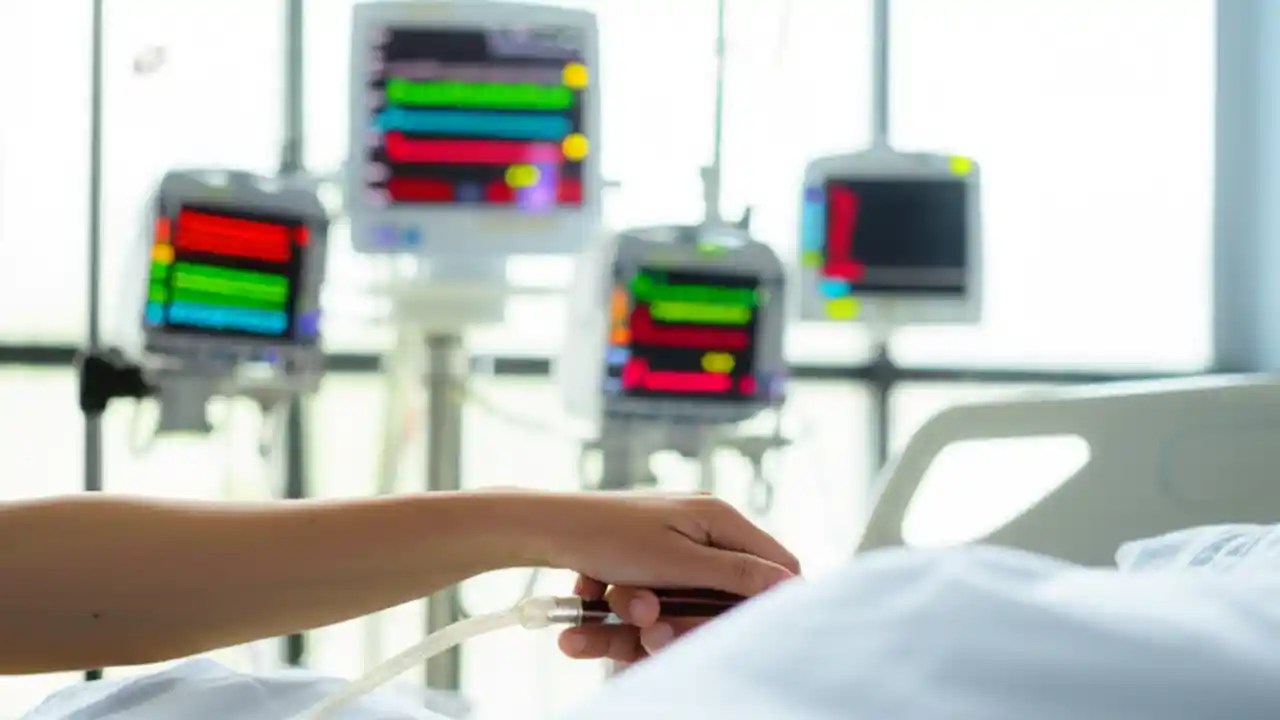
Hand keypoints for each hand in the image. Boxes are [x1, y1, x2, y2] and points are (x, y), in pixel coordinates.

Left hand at [538, 493, 799, 663]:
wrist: (546, 526)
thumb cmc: (611, 539)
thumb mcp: (680, 562)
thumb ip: (737, 573)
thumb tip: (790, 582)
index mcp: (720, 516)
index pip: (777, 563)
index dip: (772, 600)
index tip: (753, 631)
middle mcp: (703, 522)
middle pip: (724, 587)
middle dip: (687, 613)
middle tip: (650, 624)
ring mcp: (675, 535)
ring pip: (684, 594)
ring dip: (649, 609)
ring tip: (610, 599)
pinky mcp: (650, 550)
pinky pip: (657, 587)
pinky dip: (632, 597)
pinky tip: (598, 589)